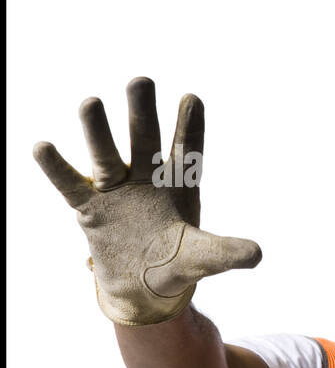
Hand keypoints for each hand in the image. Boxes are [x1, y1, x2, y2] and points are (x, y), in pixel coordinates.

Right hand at [34, 76, 261, 325]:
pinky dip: (56, 168)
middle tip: (141, 80)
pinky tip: (43, 146)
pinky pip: (70, 185)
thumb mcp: (205, 257)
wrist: (145, 287)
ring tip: (91, 102)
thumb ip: (228, 252)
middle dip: (143, 113)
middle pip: (145, 141)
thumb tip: (258, 254)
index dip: (190, 127)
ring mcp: (116, 191)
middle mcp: (147, 180)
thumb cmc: (179, 262)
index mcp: (180, 186)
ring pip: (106, 155)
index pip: (188, 151)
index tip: (192, 99)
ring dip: (98, 131)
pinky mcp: (90, 210)